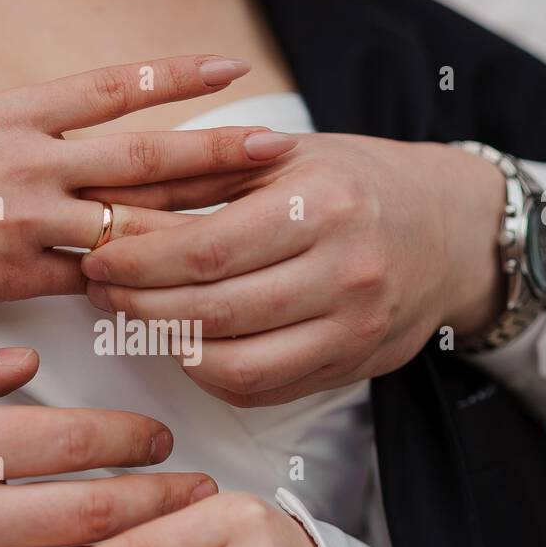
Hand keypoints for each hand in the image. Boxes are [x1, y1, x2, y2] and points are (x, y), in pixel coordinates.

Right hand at [0, 0, 295, 341]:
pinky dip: (142, 282)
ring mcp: (27, 225)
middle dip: (215, 150)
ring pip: (131, 223)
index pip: (109, 89)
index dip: (174, 77)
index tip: (228, 69)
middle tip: (276, 147)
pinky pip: (96, 281)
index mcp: (6, 114)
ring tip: (256, 218)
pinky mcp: (18, 279)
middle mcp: (28, 167)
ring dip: (198, 220)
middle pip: (142, 156)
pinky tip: (190, 284)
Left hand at [79, 134, 507, 405]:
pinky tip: (186, 343)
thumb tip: (109, 204)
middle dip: (141, 304)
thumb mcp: (281, 156)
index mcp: (323, 204)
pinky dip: (210, 373)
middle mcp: (346, 272)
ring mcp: (353, 330)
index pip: (205, 251)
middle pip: (213, 312)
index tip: (96, 255)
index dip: (137, 262)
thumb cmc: (355, 183)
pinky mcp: (351, 367)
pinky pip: (262, 390)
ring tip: (139, 317)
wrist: (449, 230)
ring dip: (170, 347)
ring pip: (235, 365)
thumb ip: (195, 179)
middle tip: (102, 289)